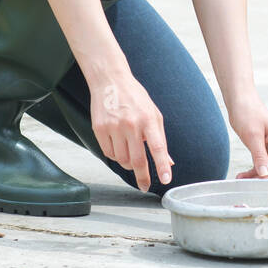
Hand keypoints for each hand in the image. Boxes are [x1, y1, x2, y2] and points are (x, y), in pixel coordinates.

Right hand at [89, 72, 173, 192]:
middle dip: (142, 176)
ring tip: (131, 156)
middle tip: (145, 185)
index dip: (161, 165)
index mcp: (148, 119)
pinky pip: (109, 153)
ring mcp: (114, 127)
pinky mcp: (99, 129)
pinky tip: (119, 147)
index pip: (157, 147)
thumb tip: (168, 162)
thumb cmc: (135, 98)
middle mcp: (131, 124)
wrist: (111, 81)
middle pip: (137, 160)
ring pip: (122, 160)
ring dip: (128, 164)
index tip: (166, 179)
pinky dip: (115, 156)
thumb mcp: (154, 114)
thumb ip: (160, 138)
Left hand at [229, 95, 267, 179]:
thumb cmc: (248, 113)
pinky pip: (261, 165)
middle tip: (249, 185)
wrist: (239, 101)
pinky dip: (253, 171)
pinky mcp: (263, 149)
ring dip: (256, 177)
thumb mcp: (253, 136)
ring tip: (241, 180)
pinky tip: (242, 176)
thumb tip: (265, 174)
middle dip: (265, 179)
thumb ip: (260, 156)